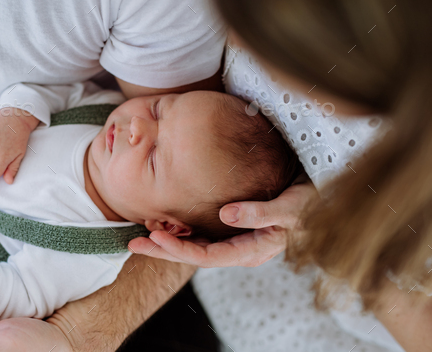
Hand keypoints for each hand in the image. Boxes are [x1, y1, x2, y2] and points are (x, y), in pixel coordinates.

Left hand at [129, 178, 316, 267]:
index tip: (154, 237)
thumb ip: (260, 213)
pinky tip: (167, 224)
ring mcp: (236, 240)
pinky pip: (204, 234)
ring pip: (197, 246)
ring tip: (141, 235)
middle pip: (195, 255)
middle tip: (132, 244)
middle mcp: (241, 249)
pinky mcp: (234, 228)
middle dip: (164, 250)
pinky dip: (183, 231)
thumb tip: (227, 215)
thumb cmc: (308, 202)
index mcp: (252, 249)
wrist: (318, 194)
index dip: (179, 250)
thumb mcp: (289, 207)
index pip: (208, 257)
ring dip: (170, 242)